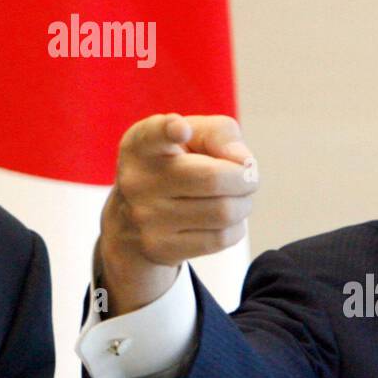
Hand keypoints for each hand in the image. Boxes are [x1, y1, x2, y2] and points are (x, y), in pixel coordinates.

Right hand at [97, 113, 256, 315]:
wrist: (130, 224)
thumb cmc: (175, 166)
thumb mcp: (190, 137)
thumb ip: (220, 134)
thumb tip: (242, 163)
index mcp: (141, 145)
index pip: (154, 134)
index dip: (170, 129)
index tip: (181, 129)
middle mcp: (137, 180)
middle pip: (214, 178)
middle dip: (244, 178)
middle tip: (247, 177)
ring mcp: (146, 218)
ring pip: (224, 211)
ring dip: (243, 204)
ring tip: (235, 198)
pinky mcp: (159, 248)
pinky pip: (221, 238)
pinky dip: (235, 227)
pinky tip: (223, 220)